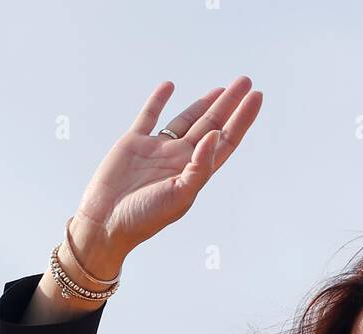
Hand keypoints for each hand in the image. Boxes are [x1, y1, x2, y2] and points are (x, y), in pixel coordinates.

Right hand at [68, 76, 262, 277]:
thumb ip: (200, 167)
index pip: (225, 141)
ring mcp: (157, 150)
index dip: (242, 120)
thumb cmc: (144, 218)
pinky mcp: (133, 143)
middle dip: (229, 104)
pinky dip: (158, 101)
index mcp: (194, 173)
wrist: (106, 223)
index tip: (256, 97)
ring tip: (221, 88)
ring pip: (185, 120)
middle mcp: (179, 159)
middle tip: (245, 81)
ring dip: (203, 103)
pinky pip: (149, 116)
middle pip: (211, 125)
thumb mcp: (180, 195)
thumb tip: (216, 135)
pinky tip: (169, 86)